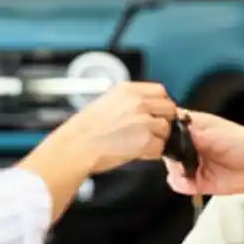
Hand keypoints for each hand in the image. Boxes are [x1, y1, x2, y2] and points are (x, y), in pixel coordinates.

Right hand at [55, 82, 177, 173]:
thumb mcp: (106, 102)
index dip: (161, 104)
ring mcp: (144, 121)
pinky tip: (137, 153)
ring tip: (140, 143)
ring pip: (166, 129)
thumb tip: (149, 108)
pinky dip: (152, 153)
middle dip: (163, 120)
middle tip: (151, 130)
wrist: (75, 148)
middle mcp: (138, 102)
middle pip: (169, 108)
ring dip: (158, 138)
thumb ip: (130, 101)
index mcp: (128, 90)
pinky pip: (161, 148)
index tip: (157, 113)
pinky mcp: (146, 142)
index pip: (161, 91)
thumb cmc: (84, 130)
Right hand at [163, 111, 243, 215]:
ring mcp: (192, 163)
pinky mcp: (197, 181)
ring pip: (171, 166)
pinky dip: (181, 184)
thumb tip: (166, 132)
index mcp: (193, 126)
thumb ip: (189, 133)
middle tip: (180, 156)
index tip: (160, 135)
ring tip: (188, 170)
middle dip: (168, 153)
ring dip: (176, 170)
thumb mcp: (214, 132)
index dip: (161, 129)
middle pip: (165, 147)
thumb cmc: (243, 142)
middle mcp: (189, 144)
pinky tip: (191, 182)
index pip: (168, 125)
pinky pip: (179, 183)